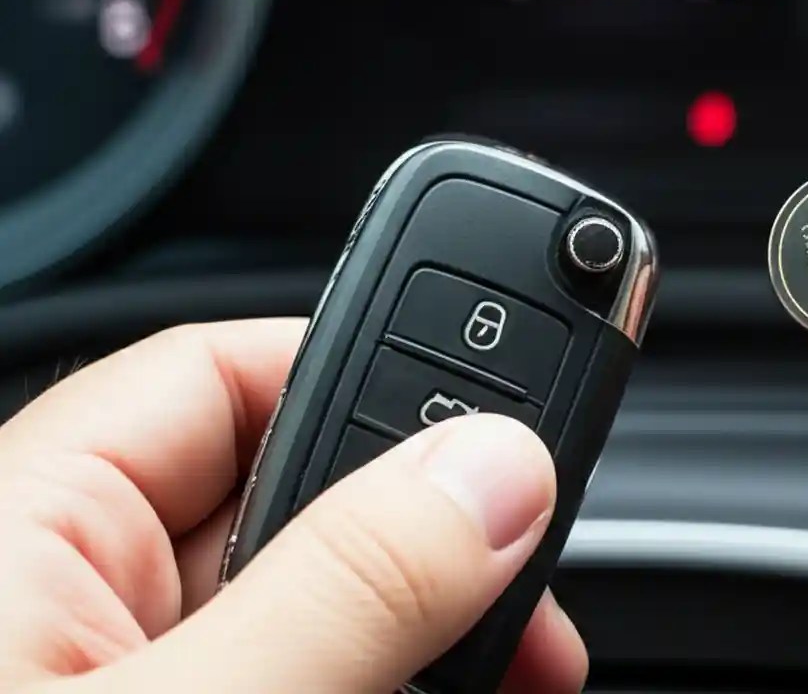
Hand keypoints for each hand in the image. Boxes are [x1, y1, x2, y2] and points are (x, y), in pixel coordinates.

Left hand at [0, 319, 586, 692]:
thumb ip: (342, 589)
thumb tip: (496, 472)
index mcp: (24, 529)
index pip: (224, 372)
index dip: (380, 369)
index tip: (509, 411)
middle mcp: (72, 594)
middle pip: (302, 493)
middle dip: (436, 528)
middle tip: (533, 571)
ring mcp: (134, 673)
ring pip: (325, 602)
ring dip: (436, 626)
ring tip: (517, 664)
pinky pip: (314, 673)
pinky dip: (397, 682)